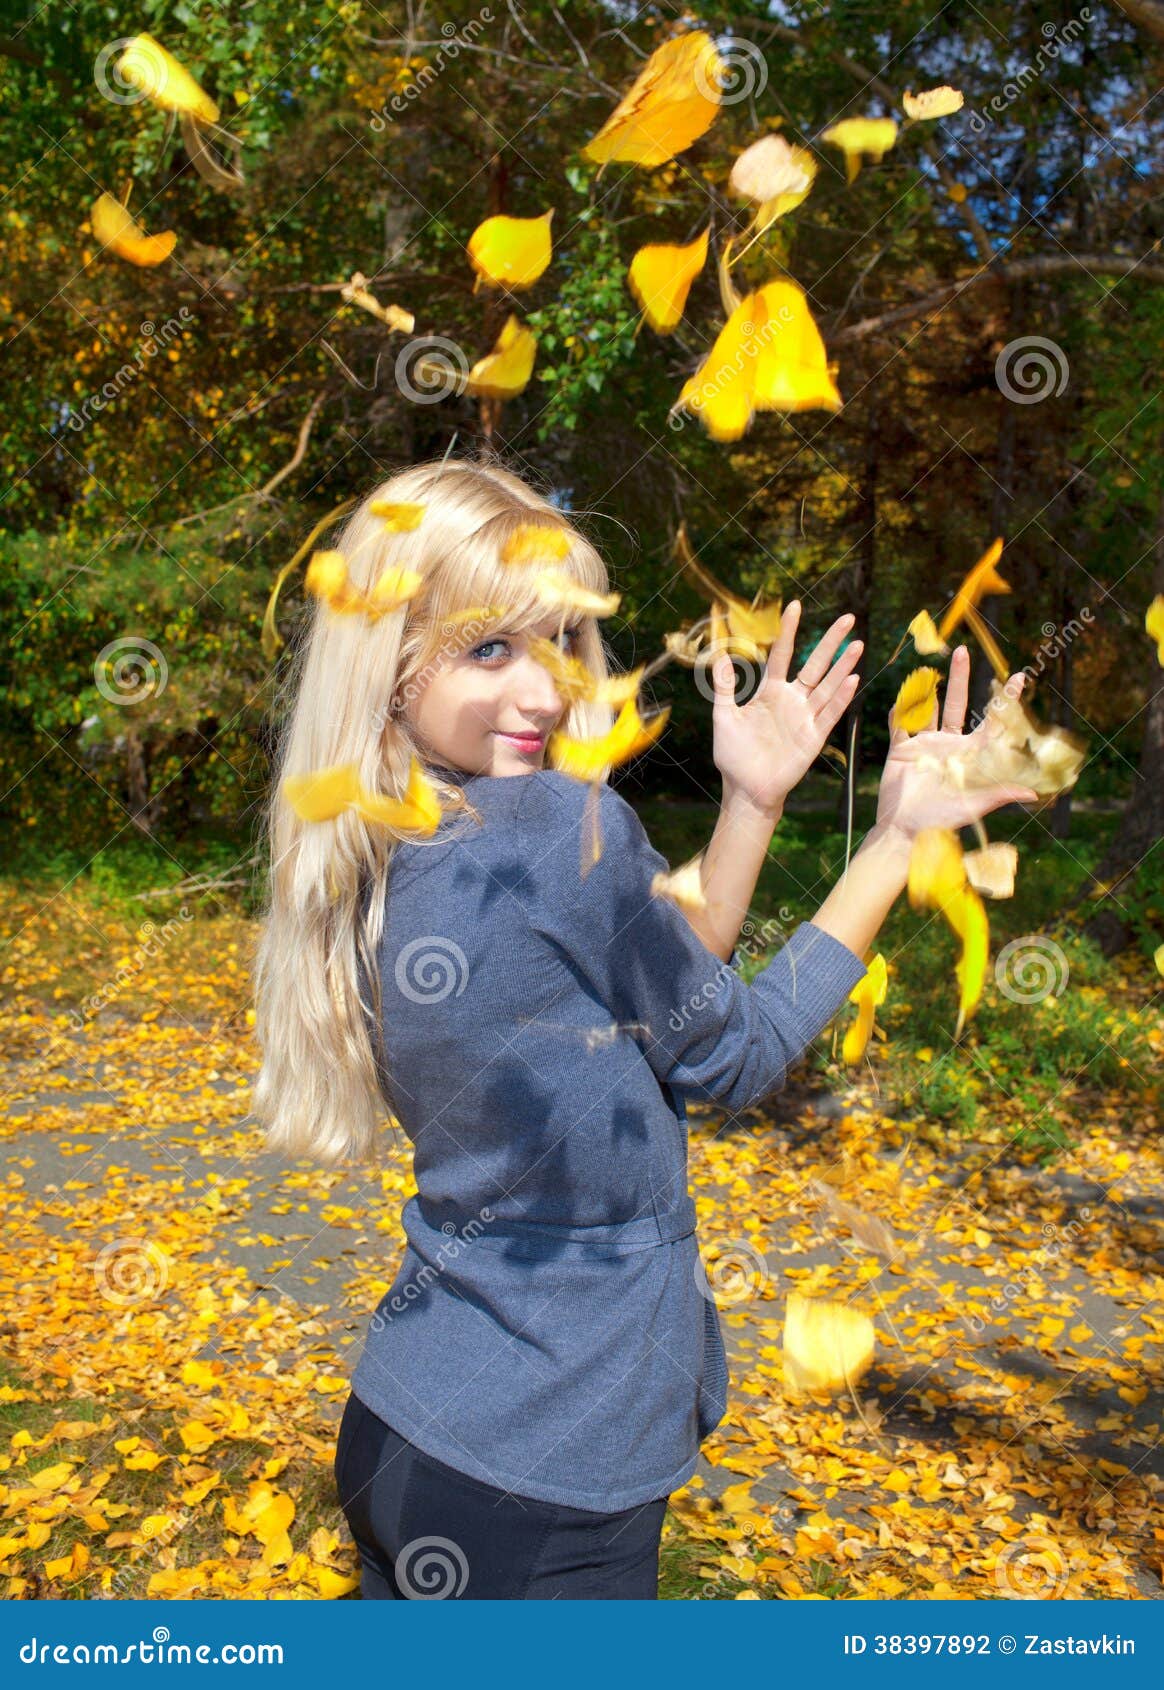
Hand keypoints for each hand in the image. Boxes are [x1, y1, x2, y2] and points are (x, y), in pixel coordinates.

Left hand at [711, 601, 861, 817]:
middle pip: (816, 664)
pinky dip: (842, 697)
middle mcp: (792, 700)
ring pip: (828, 686)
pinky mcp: (813, 737)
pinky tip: (852, 679)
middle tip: (848, 618)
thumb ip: (725, 688)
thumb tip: (719, 656)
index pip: (783, 654)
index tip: (795, 606)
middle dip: (830, 642)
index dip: (789, 631)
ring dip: (843, 666)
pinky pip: (830, 713)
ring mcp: (805, 717)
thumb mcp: (724, 717)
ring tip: (857, 644)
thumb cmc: (733, 755)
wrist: (746, 788)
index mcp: (770, 692)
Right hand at [874, 647, 1040, 841]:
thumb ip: (1002, 793)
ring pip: (928, 708)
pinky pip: (899, 725)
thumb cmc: (943, 821)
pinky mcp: (901, 750)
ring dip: (928, 687)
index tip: (1019, 677)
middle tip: (964, 651)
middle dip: (961, 678)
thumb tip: (1035, 792)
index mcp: (971, 755)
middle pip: (958, 704)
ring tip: (929, 666)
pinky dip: (899, 711)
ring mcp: (925, 745)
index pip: (992, 721)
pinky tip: (900, 697)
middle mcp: (950, 745)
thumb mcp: (976, 805)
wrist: (904, 831)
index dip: (1005, 700)